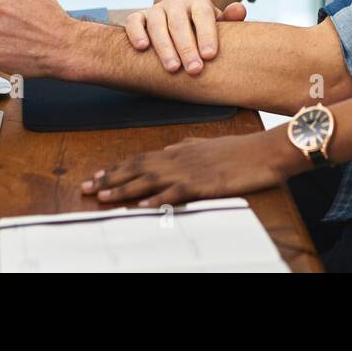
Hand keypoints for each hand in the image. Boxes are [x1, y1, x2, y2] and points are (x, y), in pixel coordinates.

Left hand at [82, 128, 300, 207]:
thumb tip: (171, 148)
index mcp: (180, 150)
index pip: (141, 158)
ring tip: (101, 197)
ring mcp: (190, 170)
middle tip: (85, 187)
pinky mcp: (203, 184)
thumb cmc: (241, 150)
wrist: (266, 151)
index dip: (117, 167)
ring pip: (148, 180)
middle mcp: (179, 158)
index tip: (97, 175)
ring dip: (123, 189)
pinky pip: (174, 193)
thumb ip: (188, 146)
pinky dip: (156, 200)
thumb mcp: (210, 144)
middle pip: (137, 168)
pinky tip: (141, 206)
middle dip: (109, 179)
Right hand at [123, 0, 246, 74]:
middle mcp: (176, 3)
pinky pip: (134, 22)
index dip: (206, 34)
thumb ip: (229, 19)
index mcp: (198, 3)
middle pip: (179, 22)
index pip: (203, 15)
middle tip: (194, 70)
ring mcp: (156, 10)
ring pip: (157, 23)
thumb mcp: (217, 26)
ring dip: (164, 46)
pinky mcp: (138, 17)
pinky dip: (136, 33)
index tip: (210, 56)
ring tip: (173, 68)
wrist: (176, 26)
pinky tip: (143, 48)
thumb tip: (240, 10)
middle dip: (187, 47)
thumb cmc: (202, 32)